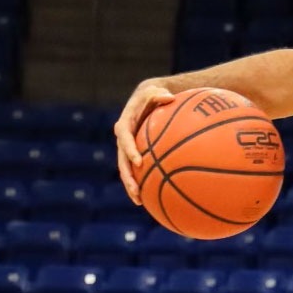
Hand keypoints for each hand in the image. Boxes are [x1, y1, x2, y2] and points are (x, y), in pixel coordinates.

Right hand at [113, 78, 175, 202]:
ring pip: (127, 170)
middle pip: (122, 161)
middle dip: (128, 176)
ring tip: (139, 201)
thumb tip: (170, 97)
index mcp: (124, 125)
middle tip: (136, 189)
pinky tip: (151, 198)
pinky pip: (138, 171)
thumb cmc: (153, 95)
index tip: (138, 161)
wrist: (148, 101)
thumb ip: (160, 95)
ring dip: (131, 186)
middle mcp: (123, 140)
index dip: (130, 150)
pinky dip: (142, 183)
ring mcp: (128, 149)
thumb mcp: (154, 92)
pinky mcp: (135, 155)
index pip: (124, 138)